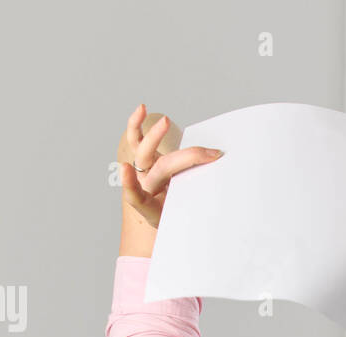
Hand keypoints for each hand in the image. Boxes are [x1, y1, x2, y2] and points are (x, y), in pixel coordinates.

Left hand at [118, 104, 223, 228]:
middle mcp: (144, 187)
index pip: (137, 197)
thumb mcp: (189, 219)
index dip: (129, 184)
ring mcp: (143, 171)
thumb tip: (220, 186)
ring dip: (155, 135)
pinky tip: (142, 108)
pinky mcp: (146, 159)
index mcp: (149, 207)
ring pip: (143, 152)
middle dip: (187, 159)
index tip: (125, 169)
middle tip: (211, 155)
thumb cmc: (181, 217)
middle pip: (161, 169)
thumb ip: (197, 208)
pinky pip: (138, 140)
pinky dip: (138, 125)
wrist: (170, 216)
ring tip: (165, 122)